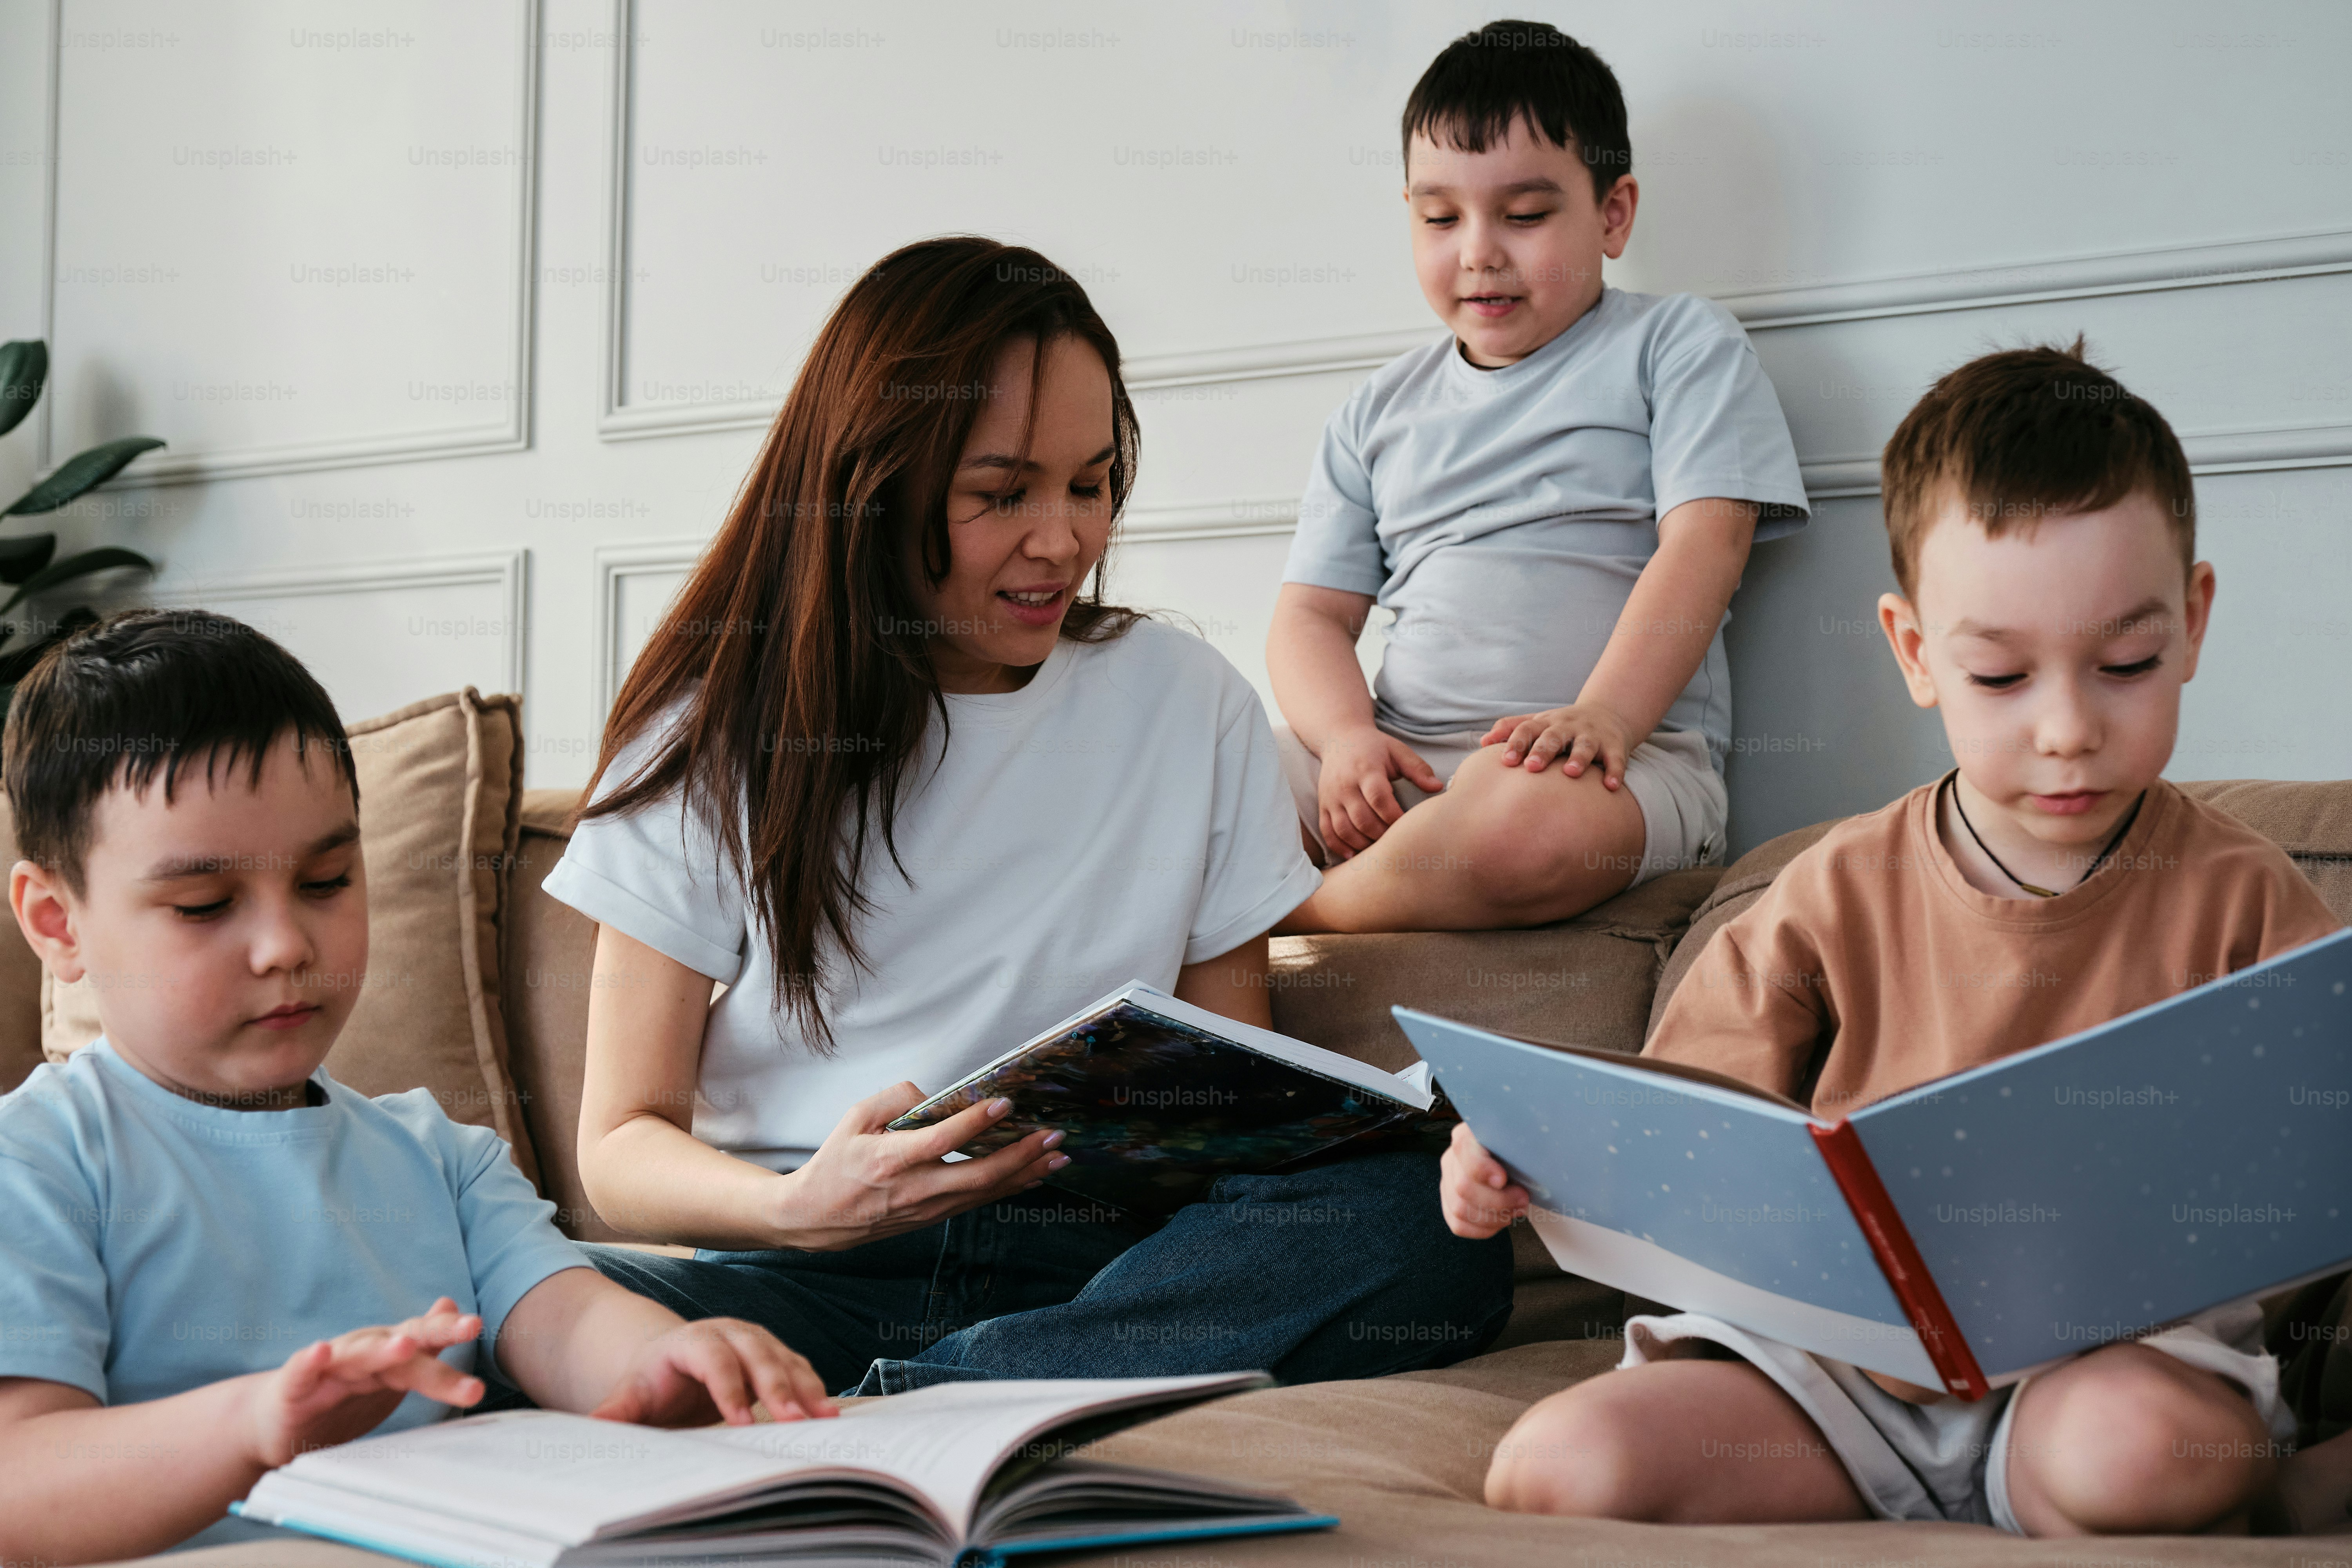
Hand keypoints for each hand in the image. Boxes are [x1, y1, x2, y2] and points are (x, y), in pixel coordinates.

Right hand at [246, 1297, 485, 1469]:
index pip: (425, 1339)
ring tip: (405, 1346)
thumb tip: (450, 1305)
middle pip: (402, 1343)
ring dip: (381, 1350)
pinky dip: (308, 1362)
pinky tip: (319, 1352)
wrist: (275, 1418)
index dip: (451, 1331)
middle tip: (469, 1326)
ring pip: (358, 1356)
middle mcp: (362, 1353)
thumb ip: (423, 1345)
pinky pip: (301, 1374)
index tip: (478, 1324)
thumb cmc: (340, 1394)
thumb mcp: (388, 1373)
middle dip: (436, 1334)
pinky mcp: (292, 1391)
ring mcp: (327, 1370)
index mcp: (389, 1355)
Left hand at [590, 1318, 837, 1426]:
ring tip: (824, 1417)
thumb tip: (592, 1426)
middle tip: (793, 1420)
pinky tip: (828, 1412)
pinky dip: (814, 1388)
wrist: (672, 1362)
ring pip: (784, 1359)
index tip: (739, 1420)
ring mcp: (755, 1341)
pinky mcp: (774, 1354)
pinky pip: (798, 1367)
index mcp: (691, 1341)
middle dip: (776, 1388)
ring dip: (805, 1387)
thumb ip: (617, 1410)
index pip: (713, 1359)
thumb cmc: (654, 1383)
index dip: (727, 1387)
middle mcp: (728, 1333)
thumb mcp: (632, 1394)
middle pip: (756, 1355)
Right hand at [776, 1082, 1066, 1250]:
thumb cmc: (836, 1164)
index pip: (941, 1140)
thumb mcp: (855, 1118)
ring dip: (1024, 1174)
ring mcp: (927, 1208)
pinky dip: (1009, 1189)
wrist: (815, 1218)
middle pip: (977, 1175)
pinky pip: (978, 1202)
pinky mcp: (933, 1217)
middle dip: (1020, 1156)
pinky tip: (1033, 1176)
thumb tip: (935, 1097)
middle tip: (1052, 1136)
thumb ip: (895, 1099)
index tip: (1004, 1103)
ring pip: (985, 1193)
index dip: (975, 1122)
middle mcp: (914, 1189)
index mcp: (891, 1160)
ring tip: (1058, 1156)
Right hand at [1314, 728, 1442, 858]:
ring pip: (1344, 829)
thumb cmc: (1374, 747)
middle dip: (1381, 835)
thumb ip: (1418, 769)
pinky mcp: (1323, 805)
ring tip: (1379, 850)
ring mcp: (1331, 797)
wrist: (1339, 739)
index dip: (1393, 817)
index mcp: (1366, 770)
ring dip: (1362, 844)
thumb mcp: (1397, 751)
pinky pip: (1327, 831)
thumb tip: (1438, 787)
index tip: (1408, 827)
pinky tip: (1353, 856)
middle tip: (1397, 843)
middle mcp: (1345, 785)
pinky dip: (1339, 846)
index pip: (1378, 798)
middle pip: (1362, 819)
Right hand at [1439, 1122, 1527, 1238]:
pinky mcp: (1450, 1203)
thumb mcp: (1522, 1143)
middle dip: (1498, 1201)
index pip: (1463, 1148)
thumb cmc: (1519, 1153)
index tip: (1503, 1180)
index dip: (1481, 1168)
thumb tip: (1536, 1161)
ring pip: (1460, 1209)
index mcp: (1468, 1134)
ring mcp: (1448, 1182)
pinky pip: (1458, 1225)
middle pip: (1463, 1187)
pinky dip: (1484, 1229)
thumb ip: (1523, 1147)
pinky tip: (1501, 1220)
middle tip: (1522, 1199)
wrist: (1515, 1163)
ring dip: (1494, 1217)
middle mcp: (1452, 1158)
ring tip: (1514, 1211)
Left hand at [1481, 703, 1634, 789]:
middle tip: (1532, 767)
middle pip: (1554, 736)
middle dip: (1543, 750)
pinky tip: (1610, 786)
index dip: (1516, 743)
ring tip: (1571, 773)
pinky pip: (1616, 759)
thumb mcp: (1538, 722)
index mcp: (1546, 722)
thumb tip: (1482, 742)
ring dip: (1579, 758)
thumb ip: (1511, 729)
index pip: (1527, 729)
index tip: (1505, 761)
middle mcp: (1568, 726)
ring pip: (1585, 745)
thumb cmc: (1562, 726)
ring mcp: (1592, 734)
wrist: (1608, 714)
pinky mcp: (1614, 745)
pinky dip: (1615, 771)